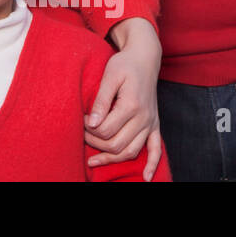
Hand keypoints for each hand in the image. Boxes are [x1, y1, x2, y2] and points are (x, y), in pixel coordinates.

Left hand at [85, 17, 162, 180]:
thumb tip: (91, 123)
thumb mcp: (109, 76)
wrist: (145, 58)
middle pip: (117, 144)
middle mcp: (144, 118)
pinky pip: (156, 149)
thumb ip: (100, 101)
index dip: (89, 131)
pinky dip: (152, 164)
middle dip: (95, 144)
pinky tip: (146, 178)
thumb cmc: (124, 64)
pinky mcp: (155, 125)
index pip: (106, 130)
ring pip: (131, 151)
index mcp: (132, 105)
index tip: (79, 122)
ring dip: (112, 158)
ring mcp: (151, 123)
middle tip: (81, 135)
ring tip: (93, 159)